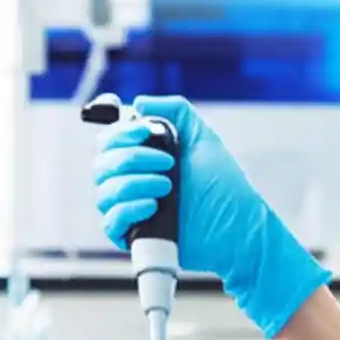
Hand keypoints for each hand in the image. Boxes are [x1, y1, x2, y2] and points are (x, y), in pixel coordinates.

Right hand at [92, 95, 330, 337]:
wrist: (238, 228)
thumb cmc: (224, 187)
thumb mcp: (202, 138)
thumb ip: (175, 111)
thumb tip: (138, 102)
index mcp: (142, 158)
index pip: (108, 141)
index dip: (120, 133)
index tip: (145, 132)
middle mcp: (131, 182)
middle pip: (101, 164)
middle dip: (131, 159)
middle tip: (168, 164)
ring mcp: (131, 210)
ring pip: (104, 192)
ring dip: (134, 184)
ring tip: (168, 188)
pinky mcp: (134, 236)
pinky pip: (110, 221)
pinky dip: (127, 210)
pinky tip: (152, 207)